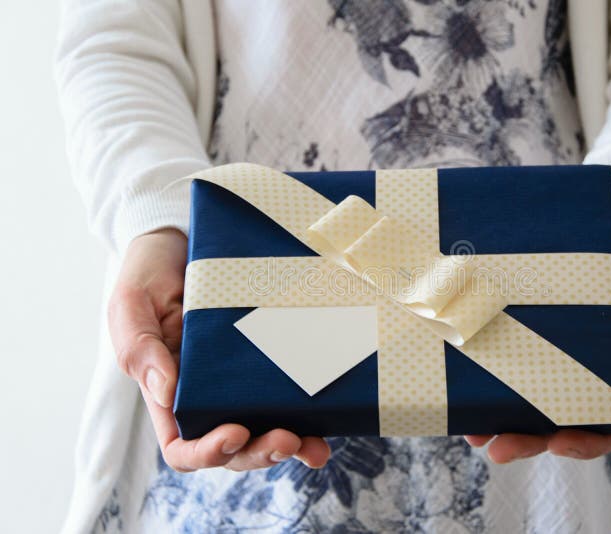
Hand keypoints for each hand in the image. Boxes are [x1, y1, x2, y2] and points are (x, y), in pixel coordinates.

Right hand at [108, 228, 330, 471]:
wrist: (184, 240)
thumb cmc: (150, 273)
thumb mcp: (131, 302)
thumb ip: (138, 346)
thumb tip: (166, 392)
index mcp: (167, 393)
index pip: (182, 446)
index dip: (207, 452)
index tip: (234, 433)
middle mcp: (206, 396)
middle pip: (233, 449)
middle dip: (259, 452)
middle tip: (287, 437)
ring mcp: (239, 383)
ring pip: (264, 432)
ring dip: (289, 446)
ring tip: (313, 445)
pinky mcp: (268, 363)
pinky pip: (287, 400)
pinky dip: (309, 418)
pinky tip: (329, 422)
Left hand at [465, 207, 610, 461]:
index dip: (590, 439)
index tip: (560, 442)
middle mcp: (590, 359)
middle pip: (562, 416)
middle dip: (531, 439)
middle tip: (497, 447)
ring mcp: (559, 340)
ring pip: (530, 392)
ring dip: (502, 418)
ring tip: (471, 428)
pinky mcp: (534, 317)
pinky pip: (511, 350)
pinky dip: (489, 372)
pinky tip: (463, 379)